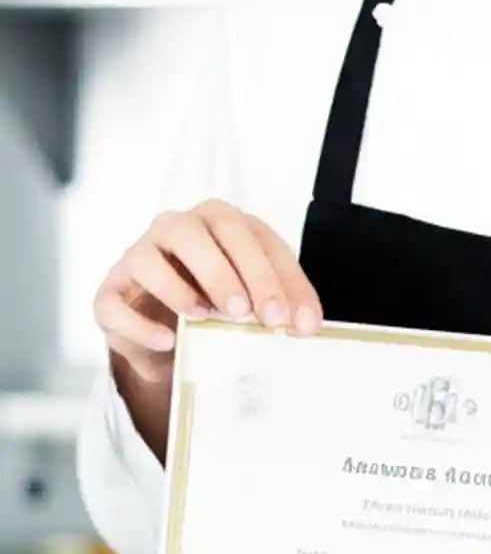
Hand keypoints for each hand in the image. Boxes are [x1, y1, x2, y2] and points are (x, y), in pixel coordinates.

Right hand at [95, 199, 323, 383]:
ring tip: (208, 318)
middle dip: (228, 273)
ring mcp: (138, 256)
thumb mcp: (256, 297)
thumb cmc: (219, 300)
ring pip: (150, 257)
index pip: (252, 237)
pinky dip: (141, 324)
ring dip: (181, 289)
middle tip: (249, 313)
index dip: (274, 277)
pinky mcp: (110, 291)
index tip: (291, 319)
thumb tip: (308, 325)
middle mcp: (178, 228)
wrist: (167, 329)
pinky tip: (168, 340)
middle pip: (200, 234)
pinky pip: (115, 302)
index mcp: (222, 222)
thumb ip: (283, 303)